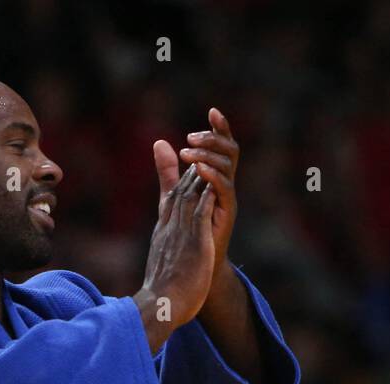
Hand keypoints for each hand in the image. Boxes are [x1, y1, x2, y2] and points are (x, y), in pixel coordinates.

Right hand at [133, 163, 215, 350]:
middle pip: (180, 190)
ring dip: (199, 172)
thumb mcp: (162, 269)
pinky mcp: (194, 241)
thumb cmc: (161, 297)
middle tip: (200, 142)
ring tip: (209, 152)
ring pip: (190, 194)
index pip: (171, 199)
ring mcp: (181, 233)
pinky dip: (207, 193)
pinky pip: (201, 211)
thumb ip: (166, 244)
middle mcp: (170, 228)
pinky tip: (216, 179)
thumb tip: (163, 247)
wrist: (159, 308)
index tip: (186, 161)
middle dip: (190, 166)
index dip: (177, 177)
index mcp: (163, 233)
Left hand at [175, 107, 239, 266]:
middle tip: (190, 138)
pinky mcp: (226, 214)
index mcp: (215, 178)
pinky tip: (198, 168)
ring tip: (187, 152)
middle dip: (213, 139)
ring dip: (208, 155)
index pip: (222, 147)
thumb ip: (168, 170)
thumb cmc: (184, 232)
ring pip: (228, 166)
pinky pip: (225, 189)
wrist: (190, 268)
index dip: (220, 128)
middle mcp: (225, 185)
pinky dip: (212, 176)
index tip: (212, 111)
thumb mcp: (172, 194)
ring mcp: (227, 199)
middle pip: (230, 151)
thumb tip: (159, 142)